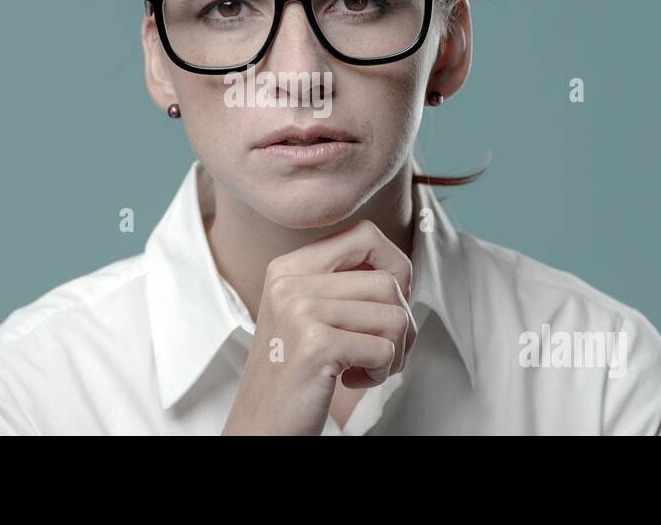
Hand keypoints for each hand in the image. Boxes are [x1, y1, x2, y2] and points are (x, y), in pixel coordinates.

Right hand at [222, 219, 416, 434]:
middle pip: (388, 280)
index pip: (364, 234)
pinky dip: (380, 372)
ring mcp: (300, 311)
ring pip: (394, 315)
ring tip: (366, 366)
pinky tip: (350, 380)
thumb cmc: (292, 374)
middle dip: (401, 321)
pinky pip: (384, 349)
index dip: (394, 263)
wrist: (259, 426)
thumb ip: (341, 284)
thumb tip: (401, 271)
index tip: (387, 300)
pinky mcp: (316, 345)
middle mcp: (289, 282)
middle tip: (381, 348)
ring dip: (395, 351)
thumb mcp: (306, 314)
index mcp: (288, 267)